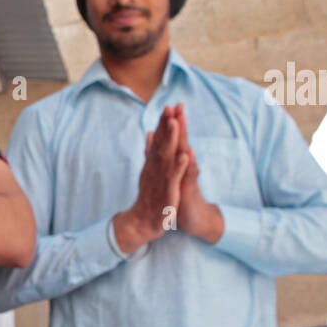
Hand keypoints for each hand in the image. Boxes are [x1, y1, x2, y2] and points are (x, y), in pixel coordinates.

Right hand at [113, 104, 188, 252]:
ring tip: (175, 123)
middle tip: (171, 106)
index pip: (158, 139)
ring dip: (170, 140)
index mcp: (153, 163)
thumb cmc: (148, 196)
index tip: (170, 105)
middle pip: (161, 143)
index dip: (164, 122)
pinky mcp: (167, 192)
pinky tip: (184, 156)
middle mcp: (155, 168)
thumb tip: (149, 133)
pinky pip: (174, 178)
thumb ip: (149, 151)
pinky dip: (178, 167)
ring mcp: (161, 179)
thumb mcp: (148, 171)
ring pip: (166, 157)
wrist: (141, 221)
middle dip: (166, 124)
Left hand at [172, 104, 223, 242]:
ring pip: (187, 155)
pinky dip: (189, 166)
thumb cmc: (180, 195)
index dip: (171, 123)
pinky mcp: (189, 189)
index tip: (169, 105)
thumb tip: (163, 145)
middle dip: (180, 124)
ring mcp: (188, 177)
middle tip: (179, 106)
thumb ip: (168, 159)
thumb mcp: (172, 175)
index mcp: (178, 163)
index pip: (174, 140)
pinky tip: (188, 155)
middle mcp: (185, 167)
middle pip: (182, 141)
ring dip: (184, 139)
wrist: (193, 218)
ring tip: (182, 123)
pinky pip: (189, 176)